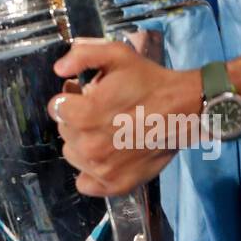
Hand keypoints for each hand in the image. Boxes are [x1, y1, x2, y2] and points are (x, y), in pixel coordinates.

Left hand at [48, 38, 201, 195]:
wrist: (183, 109)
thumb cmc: (149, 82)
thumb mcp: (117, 54)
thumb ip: (82, 55)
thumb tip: (58, 69)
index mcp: (85, 115)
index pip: (56, 108)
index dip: (70, 98)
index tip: (85, 95)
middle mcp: (90, 146)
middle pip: (65, 131)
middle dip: (77, 119)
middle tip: (101, 111)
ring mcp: (102, 169)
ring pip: (73, 154)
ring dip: (83, 143)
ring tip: (107, 131)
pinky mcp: (115, 185)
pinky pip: (85, 183)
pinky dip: (90, 172)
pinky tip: (106, 156)